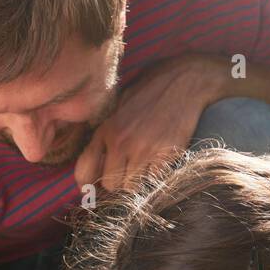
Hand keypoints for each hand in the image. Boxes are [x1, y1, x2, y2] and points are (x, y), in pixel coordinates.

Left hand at [74, 54, 221, 191]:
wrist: (185, 81)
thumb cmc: (150, 91)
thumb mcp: (118, 106)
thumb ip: (104, 131)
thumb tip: (93, 162)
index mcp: (105, 129)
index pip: (84, 170)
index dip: (88, 184)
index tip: (94, 187)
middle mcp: (121, 141)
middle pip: (111, 185)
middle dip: (118, 183)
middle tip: (127, 173)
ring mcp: (145, 148)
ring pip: (133, 187)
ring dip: (138, 181)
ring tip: (145, 165)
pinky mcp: (167, 153)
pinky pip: (155, 180)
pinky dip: (157, 175)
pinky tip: (160, 160)